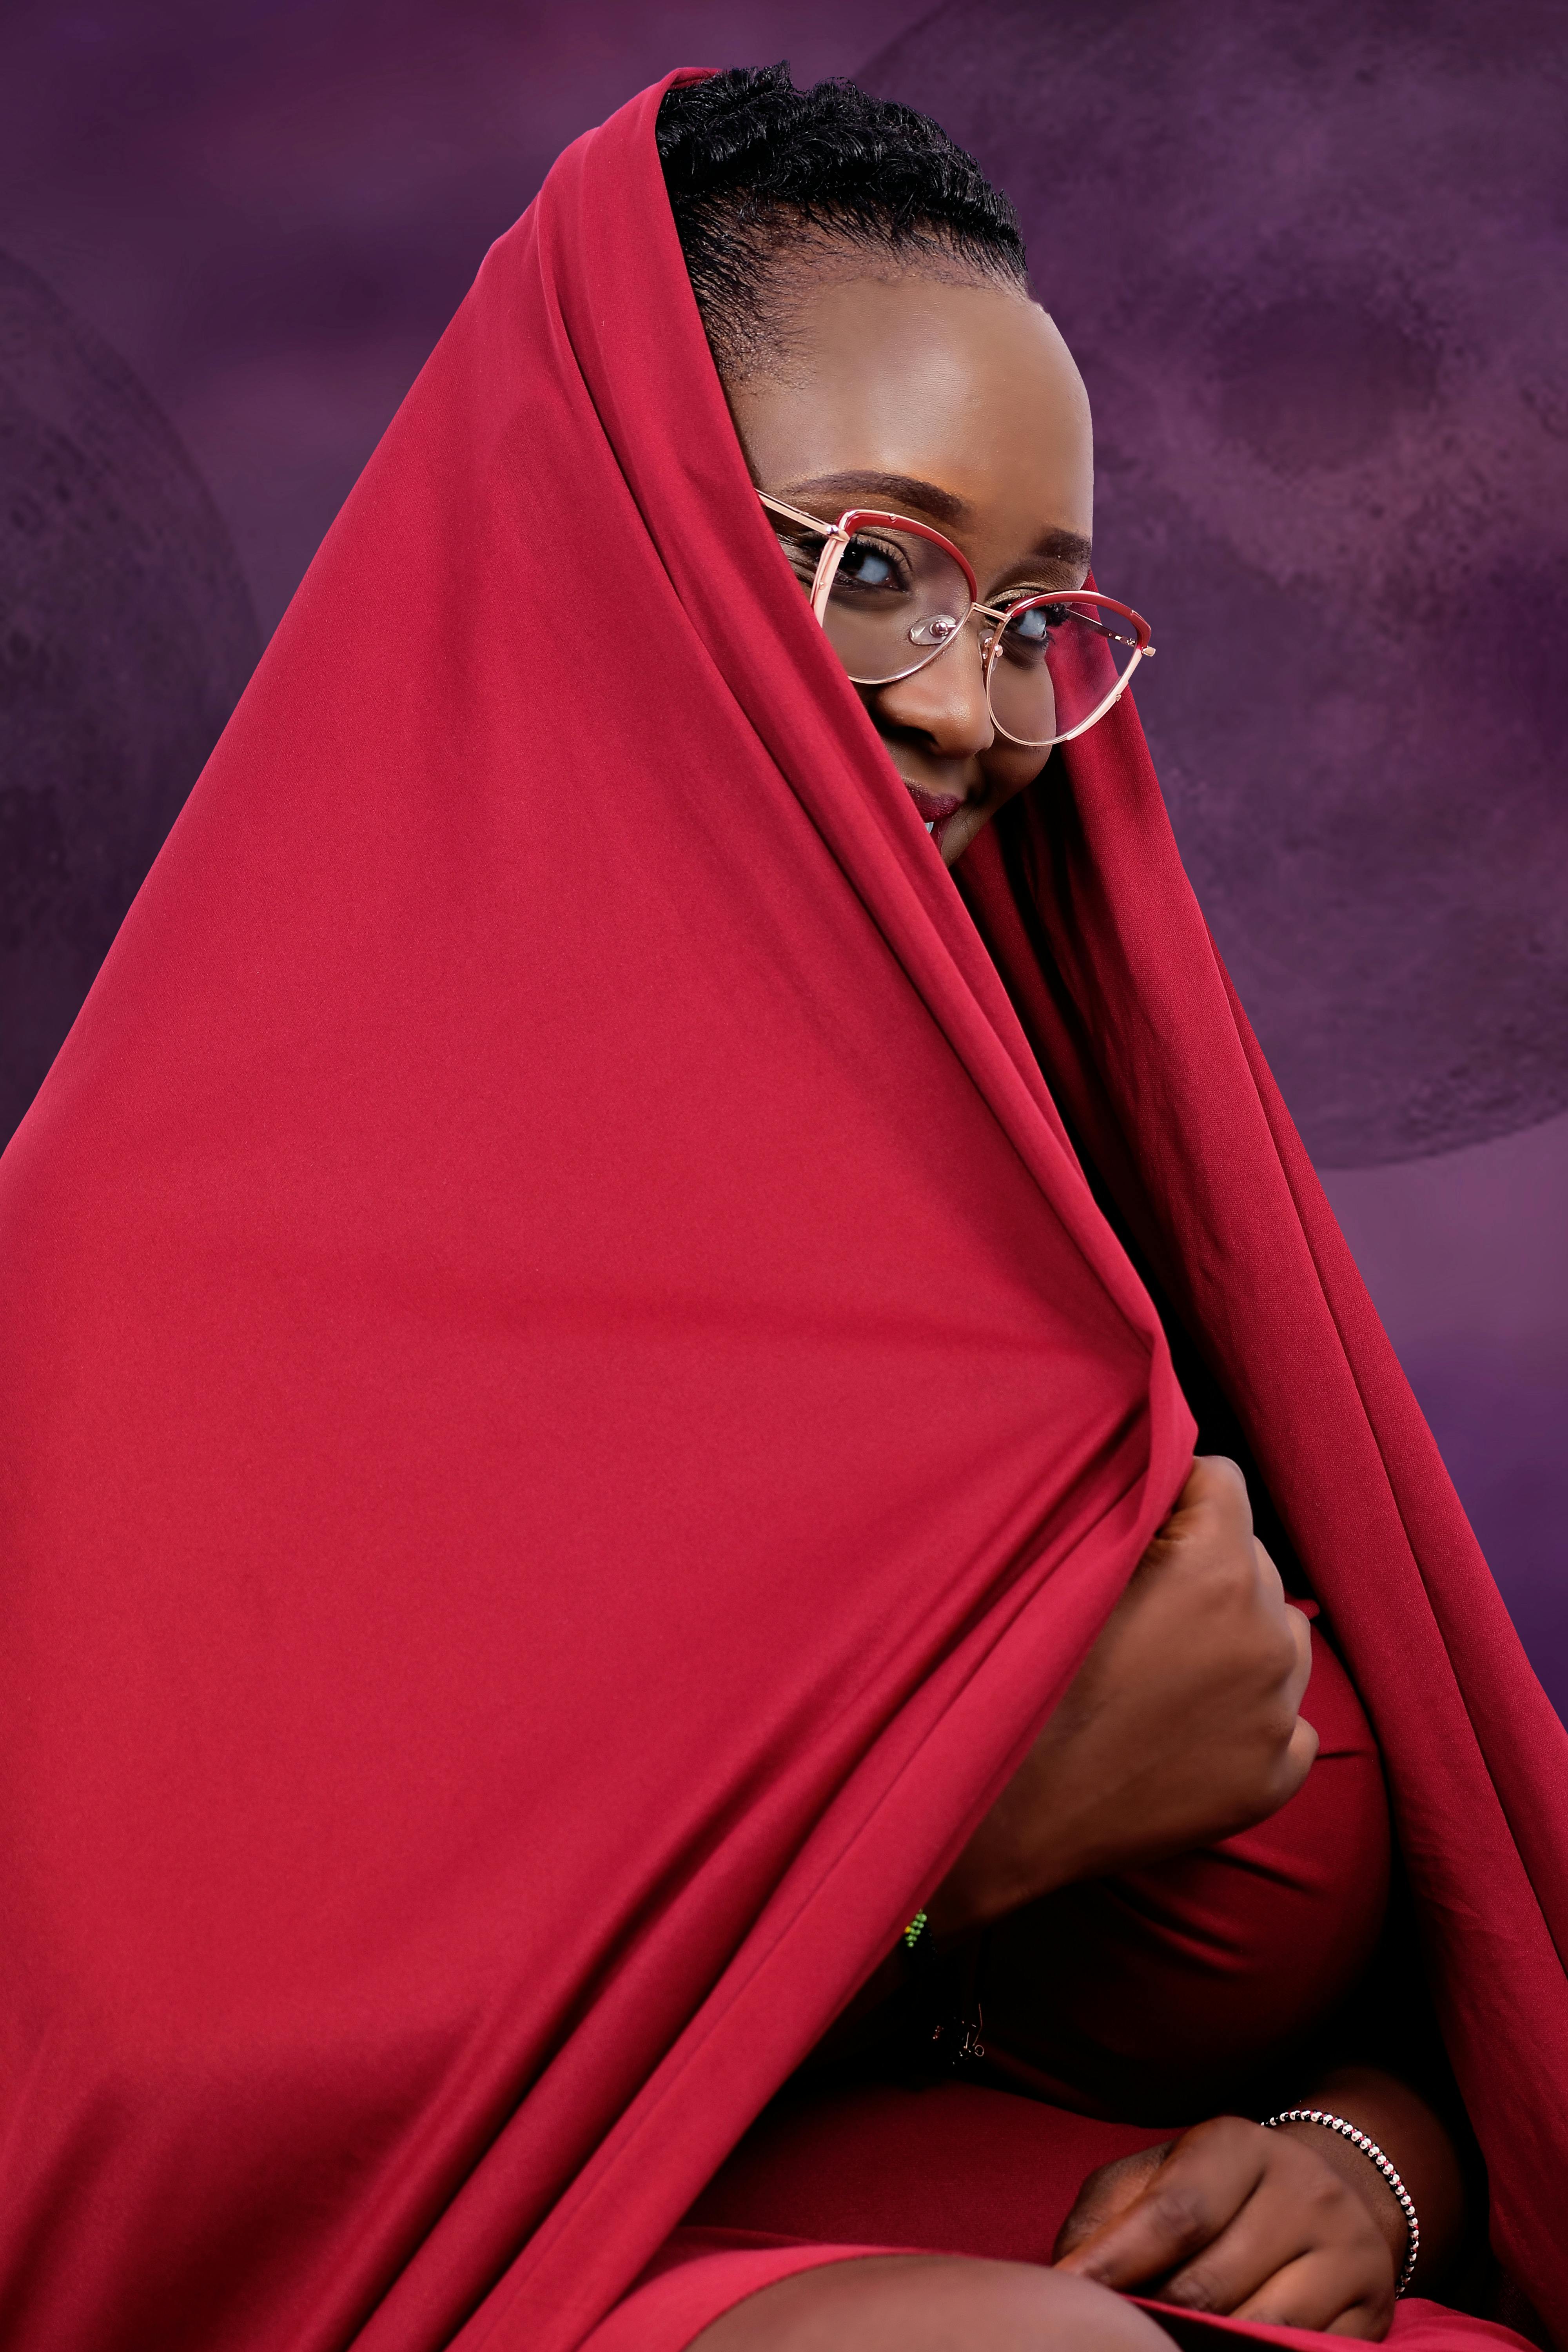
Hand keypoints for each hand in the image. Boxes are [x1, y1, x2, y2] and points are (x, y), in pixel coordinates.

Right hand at [932, 1456, 1316, 1931]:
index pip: (1223, 1480)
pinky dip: (1245, 1715)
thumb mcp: (1067, 1565)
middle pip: (1252, 1559)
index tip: (1136, 1523)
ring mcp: (1275, 1715)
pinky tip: (1181, 1725)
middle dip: (1205, 1567)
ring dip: (1236, 1637)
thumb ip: (1126, 1507)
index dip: (1174, 1494)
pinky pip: (1286, 1718)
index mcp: (1218, 1571)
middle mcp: (1266, 1638)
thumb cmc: (1019, 1674)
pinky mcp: (1273, 1778)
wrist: (1006, 1811)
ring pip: (1280, 1635)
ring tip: (1162, 1667)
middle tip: (1138, 1606)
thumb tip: (1160, 1468)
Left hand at [1053, 2115, 1400, 2338]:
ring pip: (1262, 2325)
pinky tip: (1222, 2350)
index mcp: (1240, 2145)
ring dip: (1203, 2343)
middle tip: (1118, 2325)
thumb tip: (1068, 2276)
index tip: (1069, 2291)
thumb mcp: (1156, 2176)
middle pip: (1212, 2281)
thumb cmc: (1211, 2190)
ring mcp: (1348, 2252)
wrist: (1319, 2196)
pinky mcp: (1373, 2309)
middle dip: (1157, 2313)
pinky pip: (1307, 2351)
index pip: (1176, 2213)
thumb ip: (1108, 2216)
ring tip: (1168, 2339)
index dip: (1118, 2261)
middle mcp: (1305, 2191)